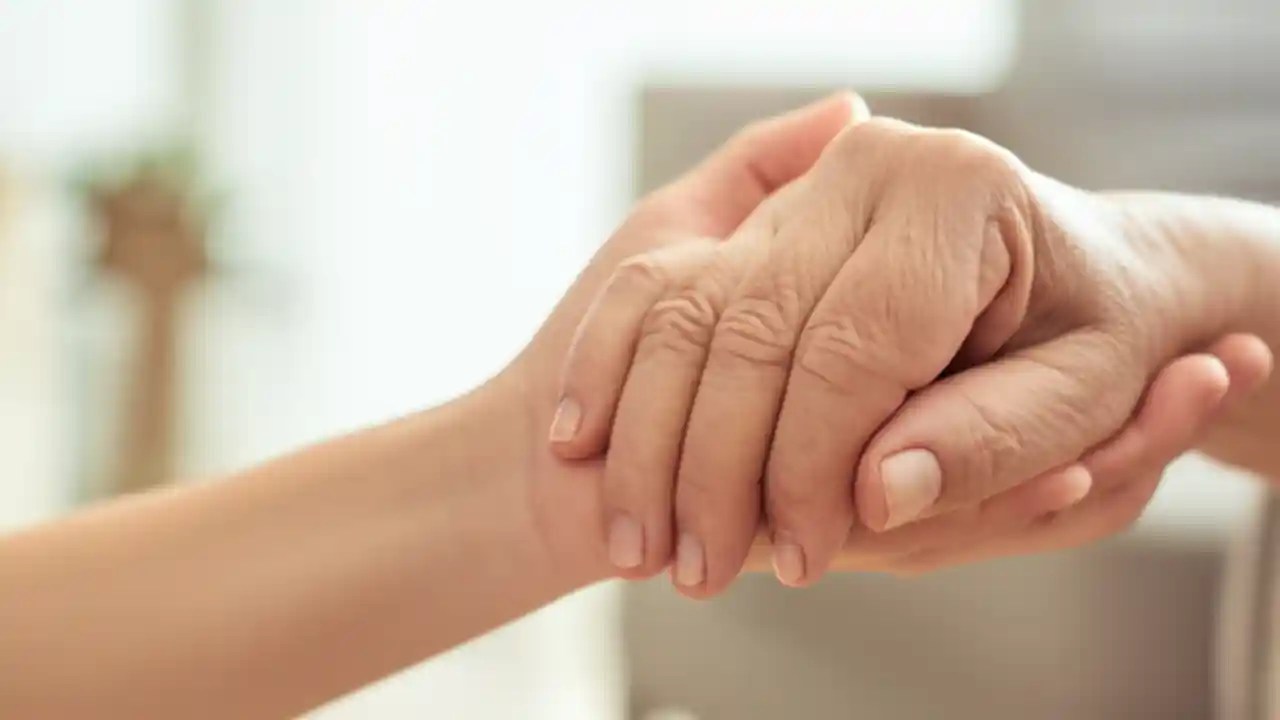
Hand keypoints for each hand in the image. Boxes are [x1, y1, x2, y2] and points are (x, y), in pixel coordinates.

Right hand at [552, 116, 1256, 594]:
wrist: (1089, 270)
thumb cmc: (1095, 335)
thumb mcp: (1077, 395)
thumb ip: (987, 440)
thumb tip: (877, 494)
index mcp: (958, 190)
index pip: (855, 346)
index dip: (816, 464)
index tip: (800, 555)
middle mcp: (867, 171)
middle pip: (755, 329)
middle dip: (719, 465)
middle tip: (701, 574)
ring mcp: (795, 190)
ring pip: (688, 317)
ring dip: (652, 438)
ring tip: (636, 546)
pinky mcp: (741, 219)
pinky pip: (648, 292)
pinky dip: (606, 369)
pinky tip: (579, 443)